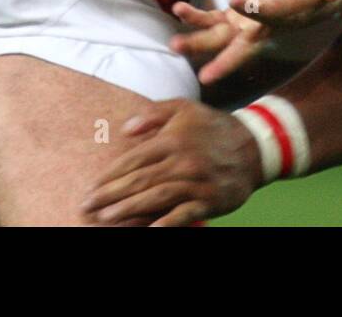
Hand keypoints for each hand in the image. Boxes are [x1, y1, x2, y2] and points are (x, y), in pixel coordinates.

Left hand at [82, 100, 260, 225]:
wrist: (254, 145)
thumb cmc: (213, 126)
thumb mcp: (184, 108)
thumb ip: (152, 114)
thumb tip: (124, 129)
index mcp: (172, 139)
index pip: (134, 159)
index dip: (110, 175)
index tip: (91, 187)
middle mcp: (182, 160)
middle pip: (140, 180)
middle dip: (110, 195)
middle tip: (87, 206)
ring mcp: (196, 181)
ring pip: (156, 197)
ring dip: (129, 209)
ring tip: (106, 218)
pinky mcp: (209, 199)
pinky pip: (184, 214)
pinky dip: (166, 223)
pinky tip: (149, 231)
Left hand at [170, 0, 341, 83]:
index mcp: (290, 14)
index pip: (273, 15)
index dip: (256, 10)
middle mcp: (267, 27)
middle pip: (244, 47)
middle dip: (224, 61)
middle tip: (204, 78)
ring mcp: (248, 24)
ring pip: (220, 38)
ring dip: (197, 42)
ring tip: (174, 45)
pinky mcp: (236, 16)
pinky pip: (212, 19)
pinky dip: (194, 16)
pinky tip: (177, 8)